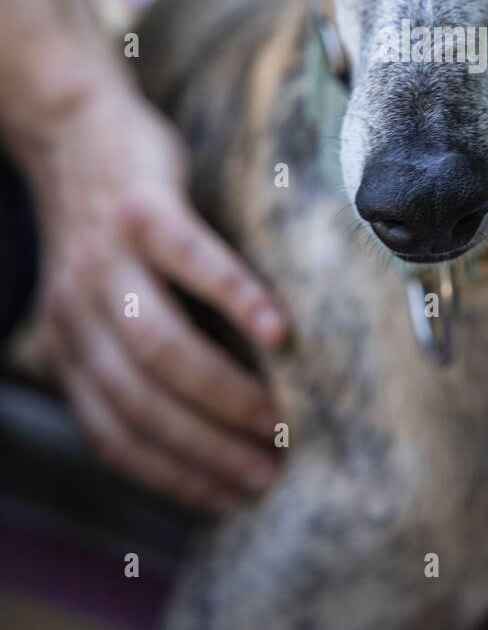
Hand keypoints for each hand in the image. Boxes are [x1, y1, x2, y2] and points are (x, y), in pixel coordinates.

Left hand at [24, 79, 287, 513]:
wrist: (74, 129)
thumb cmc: (113, 230)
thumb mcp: (103, 302)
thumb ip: (136, 357)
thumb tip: (216, 427)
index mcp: (67, 346)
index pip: (116, 434)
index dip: (174, 476)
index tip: (232, 501)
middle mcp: (76, 311)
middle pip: (140, 402)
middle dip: (205, 450)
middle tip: (267, 475)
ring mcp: (107, 258)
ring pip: (160, 345)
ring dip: (222, 393)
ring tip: (275, 420)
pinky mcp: (143, 208)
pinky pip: (193, 263)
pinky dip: (237, 300)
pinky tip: (278, 332)